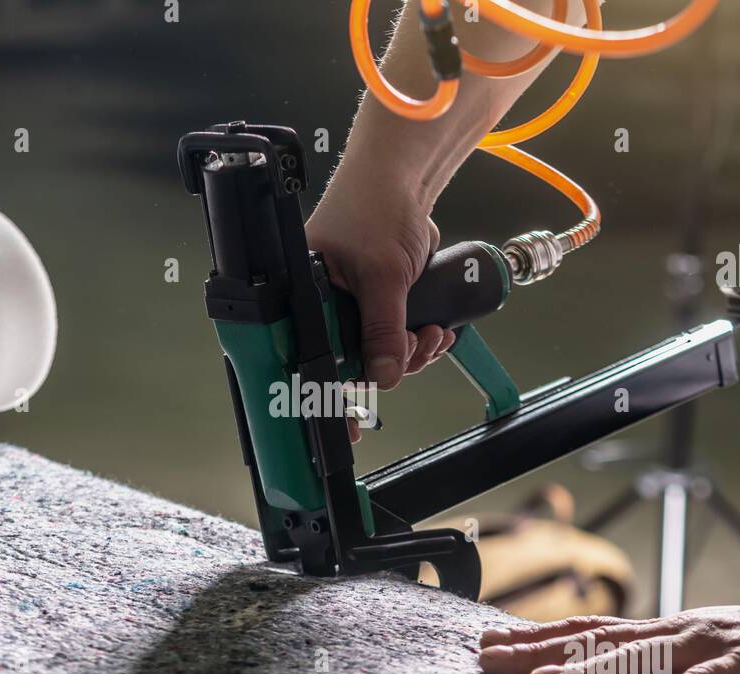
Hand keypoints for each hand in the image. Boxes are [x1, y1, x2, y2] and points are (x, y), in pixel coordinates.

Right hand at [305, 176, 455, 400]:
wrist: (403, 179)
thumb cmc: (374, 206)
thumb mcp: (381, 274)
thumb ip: (383, 329)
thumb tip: (384, 375)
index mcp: (302, 296)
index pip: (311, 357)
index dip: (331, 392)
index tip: (348, 427)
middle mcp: (322, 304)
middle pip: (352, 361)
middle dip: (391, 364)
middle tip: (417, 352)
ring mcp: (351, 305)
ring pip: (379, 352)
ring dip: (412, 352)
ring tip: (433, 335)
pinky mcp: (377, 301)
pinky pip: (394, 336)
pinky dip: (418, 339)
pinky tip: (436, 331)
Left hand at [477, 591, 739, 673]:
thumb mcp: (700, 649)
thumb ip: (657, 657)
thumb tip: (608, 669)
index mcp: (661, 631)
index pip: (585, 631)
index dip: (536, 637)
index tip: (488, 642)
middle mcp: (674, 632)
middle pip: (593, 641)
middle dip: (537, 651)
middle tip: (487, 658)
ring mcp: (709, 645)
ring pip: (639, 659)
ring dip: (589, 671)